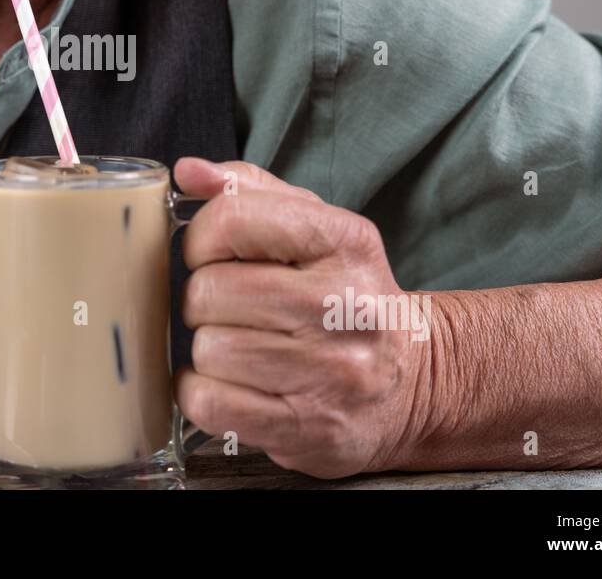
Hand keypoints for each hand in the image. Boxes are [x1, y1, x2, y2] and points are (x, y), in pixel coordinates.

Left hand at [172, 158, 435, 477]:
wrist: (413, 381)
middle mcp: (345, 305)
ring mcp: (331, 373)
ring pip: (208, 349)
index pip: (233, 220)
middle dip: (204, 299)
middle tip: (229, 307)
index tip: (210, 255)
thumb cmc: (344, 295)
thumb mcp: (315, 227)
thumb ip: (249, 191)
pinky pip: (210, 404)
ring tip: (239, 345)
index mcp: (345, 241)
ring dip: (208, 348)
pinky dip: (201, 393)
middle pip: (211, 291)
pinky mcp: (309, 429)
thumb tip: (188, 171)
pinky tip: (228, 383)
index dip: (201, 239)